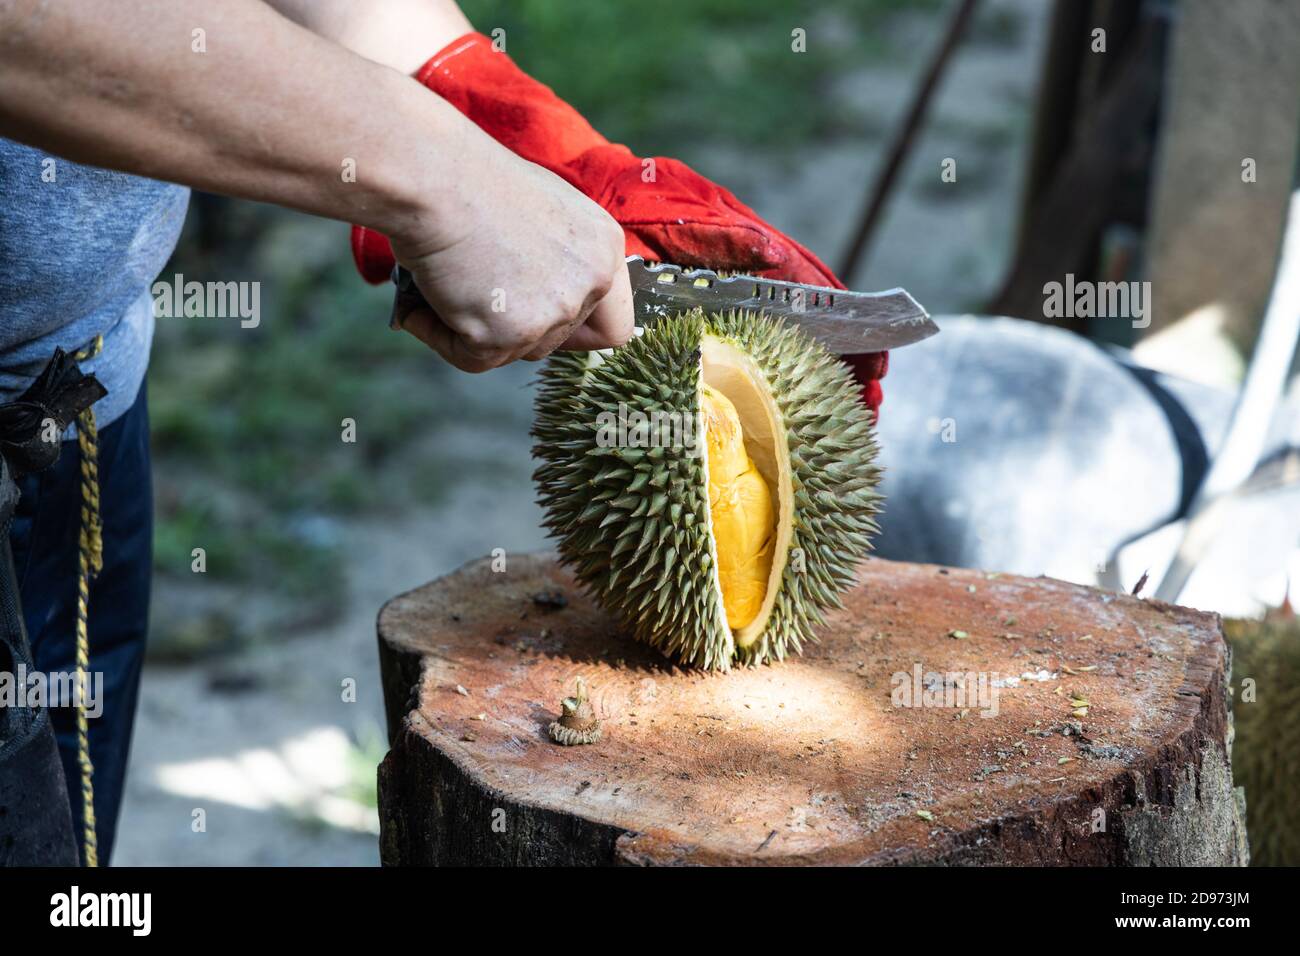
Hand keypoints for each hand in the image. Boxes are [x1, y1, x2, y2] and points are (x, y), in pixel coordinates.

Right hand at [348, 32, 885, 413]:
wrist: (432, 175)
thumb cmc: (469, 182)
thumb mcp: (542, 215)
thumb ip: (560, 261)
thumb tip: (547, 303)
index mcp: (605, 250)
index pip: (617, 328)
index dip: (580, 334)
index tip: (548, 329)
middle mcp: (592, 283)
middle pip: (559, 347)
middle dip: (514, 329)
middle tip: (475, 288)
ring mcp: (553, 313)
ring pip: (512, 354)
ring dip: (473, 328)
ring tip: (448, 274)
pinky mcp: (509, 335)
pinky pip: (471, 359)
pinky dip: (441, 334)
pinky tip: (431, 292)